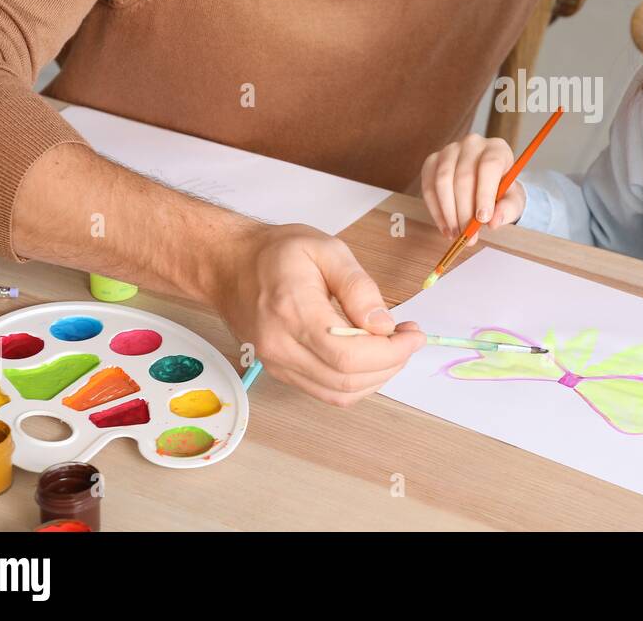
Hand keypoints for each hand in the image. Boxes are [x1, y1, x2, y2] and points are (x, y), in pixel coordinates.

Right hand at [216, 223, 425, 405]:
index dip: (391, 352)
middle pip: (346, 380)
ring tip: (393, 347)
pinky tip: (370, 357)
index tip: (413, 334)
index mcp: (292, 312)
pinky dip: (356, 382)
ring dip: (377, 377)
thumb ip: (358, 287)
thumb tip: (384, 325)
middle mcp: (281, 347)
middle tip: (409, 338)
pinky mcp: (280, 371)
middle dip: (391, 364)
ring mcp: (277, 364)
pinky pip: (325, 392)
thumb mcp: (326, 250)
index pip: (348, 355)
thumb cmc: (276, 253)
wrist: (229, 265)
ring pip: (338, 394)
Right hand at [420, 133, 527, 243]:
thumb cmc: (502, 191)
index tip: (483, 219)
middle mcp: (472, 144)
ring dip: (449, 213)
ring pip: (443, 182)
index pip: (489, 166)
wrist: (487, 184)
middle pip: (464, 177)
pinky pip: (429, 187)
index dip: (485, 194)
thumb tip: (494, 221)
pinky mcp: (432, 162)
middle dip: (465, 211)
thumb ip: (508, 209)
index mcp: (497, 148)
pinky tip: (446, 227)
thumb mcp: (513, 201)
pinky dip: (436, 211)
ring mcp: (449, 150)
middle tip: (469, 236)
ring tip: (457, 234)